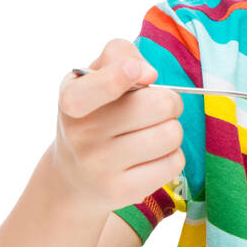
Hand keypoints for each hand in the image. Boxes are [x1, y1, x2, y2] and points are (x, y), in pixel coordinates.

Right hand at [51, 38, 185, 213]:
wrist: (74, 175)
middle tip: (154, 108)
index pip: (96, 88)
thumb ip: (119, 55)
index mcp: (72, 101)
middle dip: (168, 102)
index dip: (121, 75)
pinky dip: (172, 155)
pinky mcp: (123, 191)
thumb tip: (148, 74)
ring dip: (171, 129)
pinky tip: (151, 156)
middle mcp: (82, 135)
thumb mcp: (92, 77)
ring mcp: (101, 167)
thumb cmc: (95, 113)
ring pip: (171, 135)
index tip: (141, 72)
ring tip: (151, 132)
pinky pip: (174, 163)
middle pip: (160, 105)